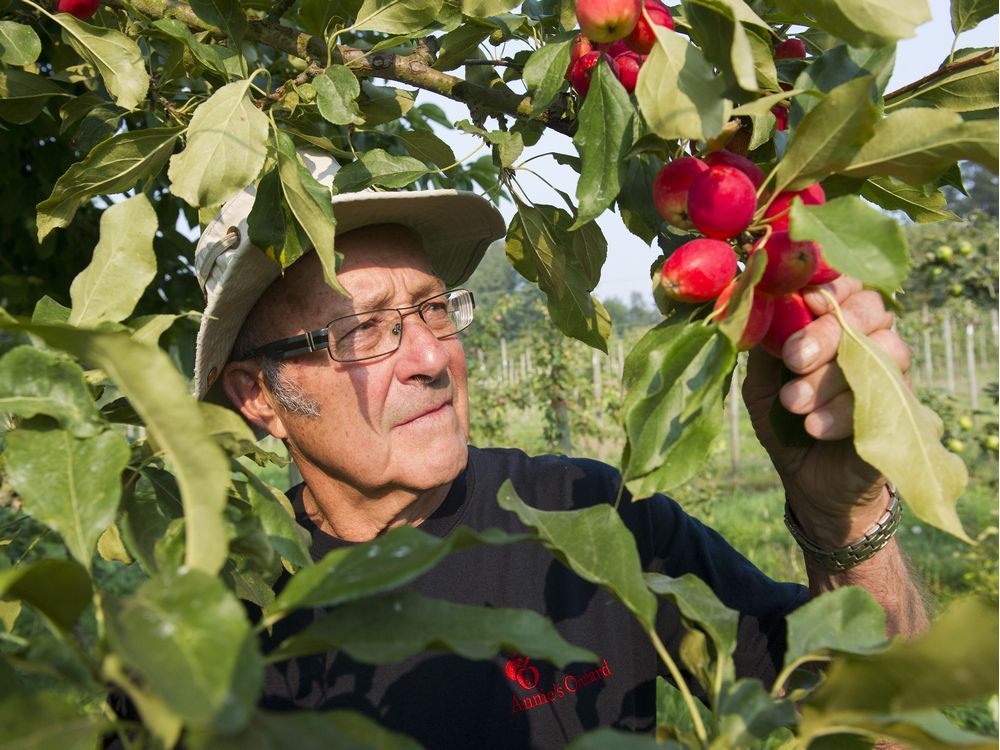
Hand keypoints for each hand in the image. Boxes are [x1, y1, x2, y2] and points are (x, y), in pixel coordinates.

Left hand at [742, 276, 911, 547]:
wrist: (810, 484)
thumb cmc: (784, 422)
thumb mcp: (760, 383)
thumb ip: (762, 344)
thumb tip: (756, 303)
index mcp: (835, 323)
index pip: (844, 284)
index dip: (827, 286)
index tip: (802, 301)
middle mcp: (870, 340)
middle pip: (867, 310)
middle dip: (825, 332)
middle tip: (793, 359)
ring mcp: (890, 374)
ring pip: (879, 352)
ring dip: (830, 377)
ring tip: (793, 404)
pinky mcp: (904, 410)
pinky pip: (884, 397)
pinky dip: (843, 412)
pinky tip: (815, 427)